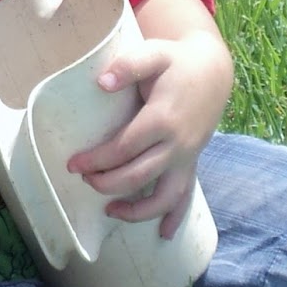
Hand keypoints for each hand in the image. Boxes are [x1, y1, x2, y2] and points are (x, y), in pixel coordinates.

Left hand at [65, 28, 231, 237]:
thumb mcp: (154, 53)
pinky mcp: (192, 163)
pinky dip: (175, 217)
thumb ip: (128, 65)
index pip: (123, 148)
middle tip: (84, 179)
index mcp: (162, 119)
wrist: (213, 70)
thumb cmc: (176, 62)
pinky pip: (186, 196)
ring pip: (165, 196)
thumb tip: (102, 82)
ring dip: (138, 211)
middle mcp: (177, 144)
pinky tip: (162, 234)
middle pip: (138, 176)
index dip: (96, 160)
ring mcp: (186, 157)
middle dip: (106, 183)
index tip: (73, 164)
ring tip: (110, 210)